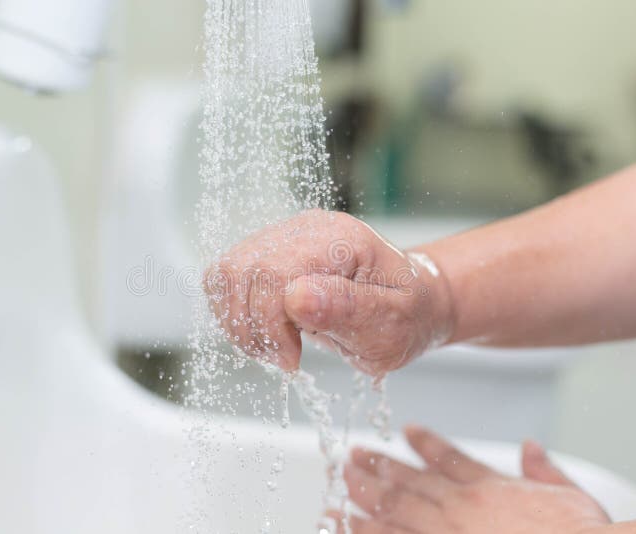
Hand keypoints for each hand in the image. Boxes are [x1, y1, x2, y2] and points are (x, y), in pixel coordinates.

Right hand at [204, 210, 452, 375]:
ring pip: (225, 273)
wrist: (411, 303)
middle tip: (285, 357)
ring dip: (239, 322)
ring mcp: (284, 237)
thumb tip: (296, 296)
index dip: (272, 324)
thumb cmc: (406, 316)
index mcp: (340, 240)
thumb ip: (348, 309)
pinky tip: (264, 332)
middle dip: (254, 328)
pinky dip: (233, 312)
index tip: (293, 358)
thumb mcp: (391, 325)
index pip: (274, 272)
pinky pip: (225, 277)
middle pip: (242, 271)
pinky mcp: (269, 252)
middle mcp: (307, 229)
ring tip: (275, 347)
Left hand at [330, 426, 610, 533]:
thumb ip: (545, 471)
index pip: (449, 458)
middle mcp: (460, 507)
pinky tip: (347, 522)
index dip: (425, 443)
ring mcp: (445, 533)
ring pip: (394, 508)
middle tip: (352, 455)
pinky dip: (369, 530)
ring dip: (363, 494)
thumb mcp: (574, 497)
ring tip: (340, 483)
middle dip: (377, 467)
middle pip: (409, 481)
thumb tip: (531, 446)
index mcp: (490, 488)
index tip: (405, 430)